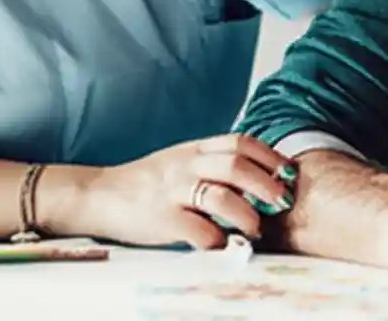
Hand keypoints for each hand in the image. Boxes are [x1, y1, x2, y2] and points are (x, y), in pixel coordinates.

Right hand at [77, 134, 294, 248]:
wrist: (98, 195)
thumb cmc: (145, 183)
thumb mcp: (180, 161)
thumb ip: (212, 163)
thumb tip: (259, 174)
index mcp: (193, 150)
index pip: (239, 142)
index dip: (269, 156)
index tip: (289, 172)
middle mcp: (185, 166)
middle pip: (236, 166)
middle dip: (266, 184)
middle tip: (283, 202)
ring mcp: (172, 191)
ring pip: (220, 197)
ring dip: (246, 214)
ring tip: (256, 229)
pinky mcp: (160, 219)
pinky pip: (196, 229)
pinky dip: (215, 239)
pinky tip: (222, 245)